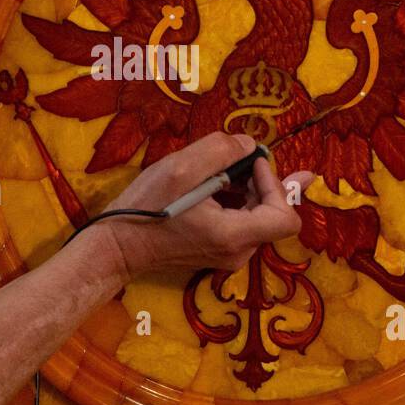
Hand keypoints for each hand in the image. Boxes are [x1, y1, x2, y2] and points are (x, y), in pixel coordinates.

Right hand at [91, 132, 314, 283]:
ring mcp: (229, 257)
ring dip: (248, 191)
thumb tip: (250, 146)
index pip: (286, 216)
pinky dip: (237, 203)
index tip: (251, 163)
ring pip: (259, 219)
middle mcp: (238, 253)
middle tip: (236, 161)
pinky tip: (212, 189)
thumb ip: (220, 151)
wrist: (119, 246)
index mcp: (234, 236)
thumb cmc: (146, 207)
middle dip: (262, 183)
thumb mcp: (180, 168)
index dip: (277, 184)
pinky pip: (243, 226)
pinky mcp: (219, 254)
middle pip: (274, 215)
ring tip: (219, 174)